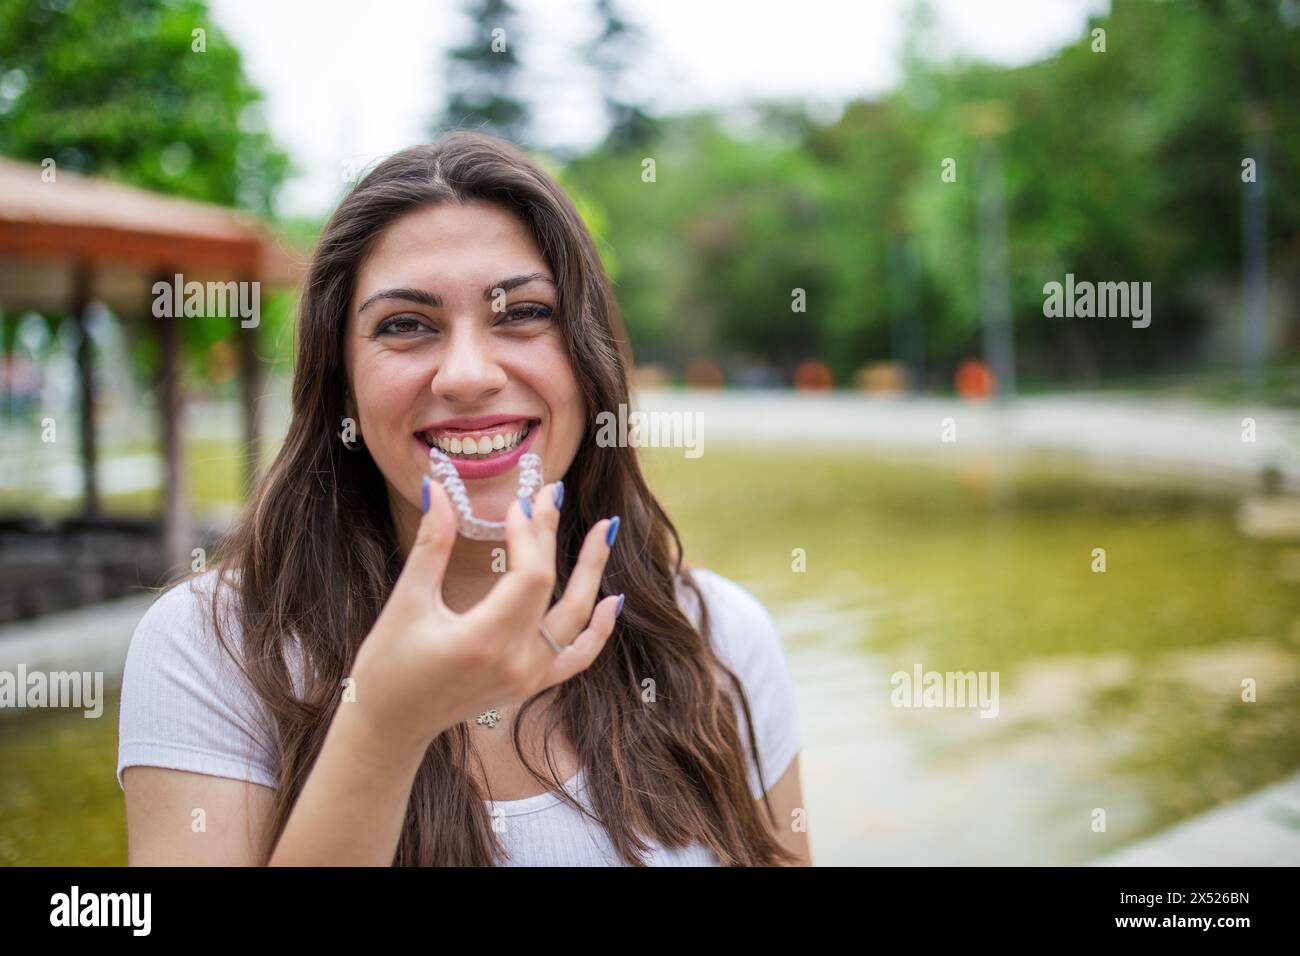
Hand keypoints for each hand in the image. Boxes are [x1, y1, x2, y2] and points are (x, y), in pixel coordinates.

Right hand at [349, 476, 621, 754]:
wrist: (390, 726)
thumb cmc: (388, 665)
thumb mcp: (406, 601)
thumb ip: (431, 545)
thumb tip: (439, 490)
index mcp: (483, 640)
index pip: (529, 575)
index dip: (529, 534)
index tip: (517, 503)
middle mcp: (515, 662)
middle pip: (552, 587)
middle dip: (551, 535)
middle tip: (552, 493)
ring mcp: (528, 677)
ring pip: (576, 618)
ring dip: (591, 572)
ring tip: (606, 530)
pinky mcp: (530, 685)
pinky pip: (576, 656)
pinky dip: (597, 630)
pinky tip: (613, 599)